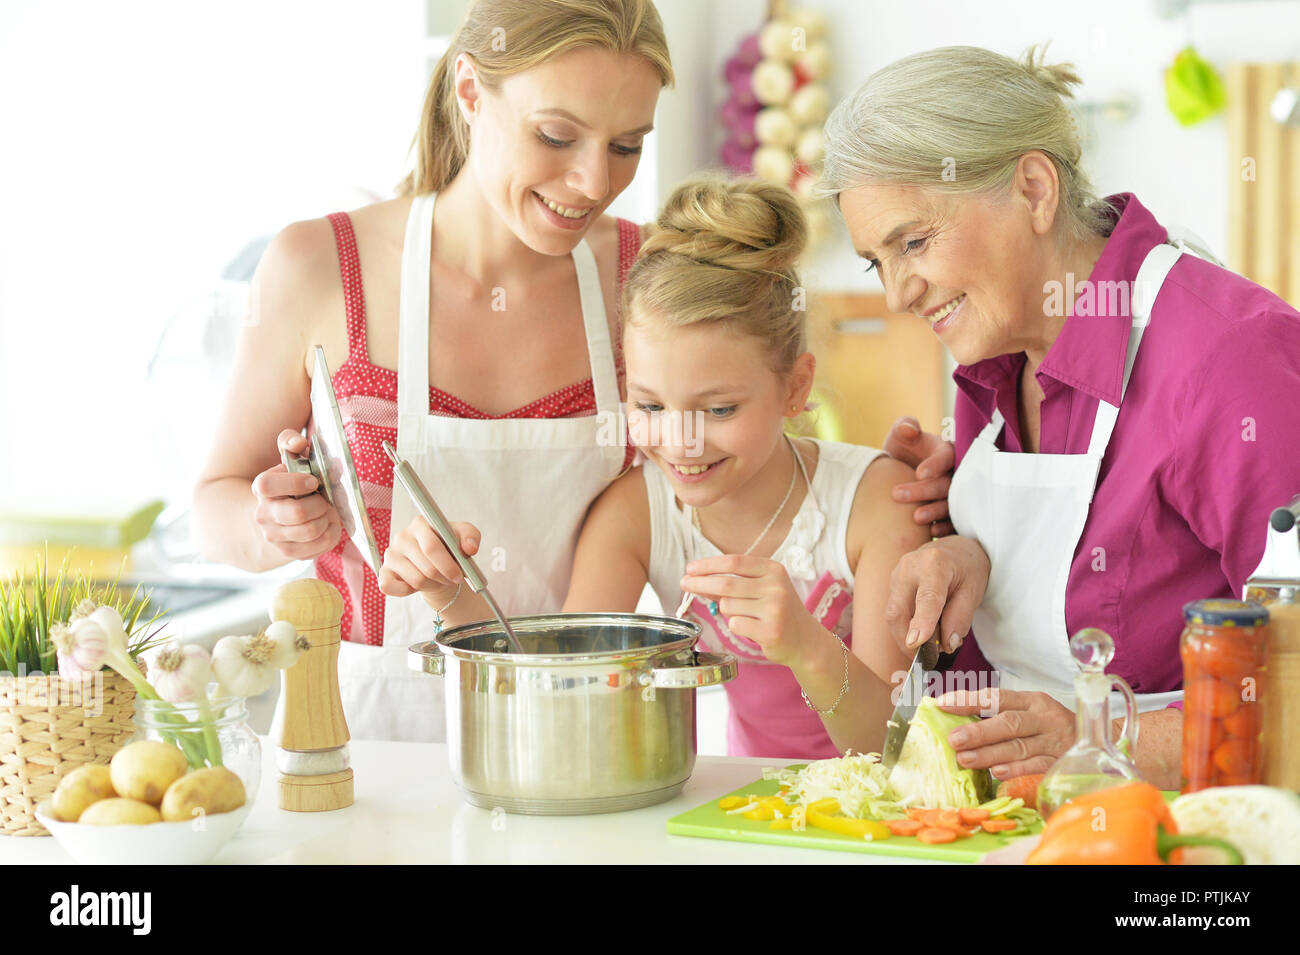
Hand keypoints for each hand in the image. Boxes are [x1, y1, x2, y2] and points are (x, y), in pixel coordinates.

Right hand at [250, 429, 342, 559]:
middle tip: (324, 500)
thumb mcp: (290, 461)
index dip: (295, 483)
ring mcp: (274, 536)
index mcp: (261, 488)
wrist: (277, 518)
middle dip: (319, 504)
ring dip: (326, 519)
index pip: (268, 485)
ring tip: (325, 512)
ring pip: (311, 530)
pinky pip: (320, 545)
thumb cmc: (291, 484)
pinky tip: (327, 525)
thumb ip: (292, 443)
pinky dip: (331, 533)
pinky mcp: (288, 553)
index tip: (313, 482)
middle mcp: (263, 514)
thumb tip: (298, 442)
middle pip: (297, 512)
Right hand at [379, 513, 482, 599]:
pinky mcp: (384, 572)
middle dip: (444, 577)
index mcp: (420, 524)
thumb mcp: (464, 537)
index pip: (431, 546)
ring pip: (416, 580)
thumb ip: (471, 537)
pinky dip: (410, 591)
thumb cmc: (449, 548)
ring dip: (432, 585)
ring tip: (437, 579)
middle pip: (426, 567)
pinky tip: (417, 584)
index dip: (447, 565)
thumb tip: (469, 547)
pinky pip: (395, 588)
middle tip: (452, 579)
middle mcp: (401, 537)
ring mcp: (390, 555)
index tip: (459, 575)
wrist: (436, 564)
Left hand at [680, 555, 815, 667]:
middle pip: (726, 583)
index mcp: (773, 570)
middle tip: (684, 583)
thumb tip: (696, 578)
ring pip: (728, 606)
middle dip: (700, 583)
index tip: (690, 568)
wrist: (806, 640)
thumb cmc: (777, 611)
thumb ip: (732, 583)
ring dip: (727, 611)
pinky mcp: (771, 630)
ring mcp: (774, 609)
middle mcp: (776, 586)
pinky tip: (752, 628)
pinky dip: (736, 626)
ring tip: (746, 616)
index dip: (708, 564)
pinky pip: (735, 624)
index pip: (734, 561)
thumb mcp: (761, 589)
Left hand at [883, 416, 955, 535]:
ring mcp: (955, 494)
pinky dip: (945, 528)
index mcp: (945, 451)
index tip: (918, 473)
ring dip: (935, 511)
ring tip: (916, 518)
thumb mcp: (900, 435)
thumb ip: (904, 426)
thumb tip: (908, 429)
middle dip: (923, 490)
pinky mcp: (952, 513)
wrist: (900, 473)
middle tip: (897, 494)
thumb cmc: (902, 450)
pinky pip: (955, 522)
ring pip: (951, 504)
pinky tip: (931, 532)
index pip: (946, 457)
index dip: (935, 465)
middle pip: (946, 483)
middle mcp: (954, 474)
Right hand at [884, 535, 988, 654]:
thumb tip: (946, 644)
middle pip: (898, 610)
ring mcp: (895, 575)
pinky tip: (921, 633)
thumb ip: (960, 618)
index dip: (922, 622)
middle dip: (907, 640)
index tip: (917, 644)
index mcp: (934, 564)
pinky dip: (906, 628)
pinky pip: (894, 612)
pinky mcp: (891, 584)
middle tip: (927, 658)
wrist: (954, 549)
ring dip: (907, 636)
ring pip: (893, 615)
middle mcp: (908, 567)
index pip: (927, 598)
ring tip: (929, 645)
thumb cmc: (967, 569)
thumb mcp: (974, 591)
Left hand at [935, 687, 1075, 778]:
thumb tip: (956, 723)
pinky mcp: (1061, 762)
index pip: (997, 697)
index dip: (969, 700)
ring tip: (964, 759)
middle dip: (979, 731)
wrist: (1100, 740)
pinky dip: (1017, 769)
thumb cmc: (1051, 727)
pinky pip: (1037, 765)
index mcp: (1032, 701)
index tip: (943, 704)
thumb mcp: (1030, 713)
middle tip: (953, 739)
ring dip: (990, 753)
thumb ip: (999, 717)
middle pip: (1009, 722)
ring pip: (1019, 746)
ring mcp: (1054, 740)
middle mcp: (1044, 718)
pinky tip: (997, 772)